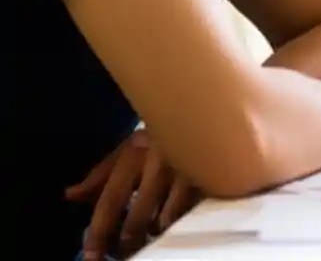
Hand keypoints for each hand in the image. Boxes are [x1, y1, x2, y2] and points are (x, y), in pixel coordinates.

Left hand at [65, 130, 200, 259]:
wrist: (209, 112)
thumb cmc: (163, 135)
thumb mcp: (129, 149)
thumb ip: (100, 176)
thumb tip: (70, 195)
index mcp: (135, 152)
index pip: (110, 201)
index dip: (99, 232)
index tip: (92, 255)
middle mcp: (160, 161)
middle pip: (137, 218)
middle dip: (127, 242)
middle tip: (124, 251)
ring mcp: (189, 170)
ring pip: (165, 222)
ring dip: (154, 234)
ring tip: (151, 234)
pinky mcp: (213, 178)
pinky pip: (190, 215)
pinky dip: (179, 225)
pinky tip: (176, 224)